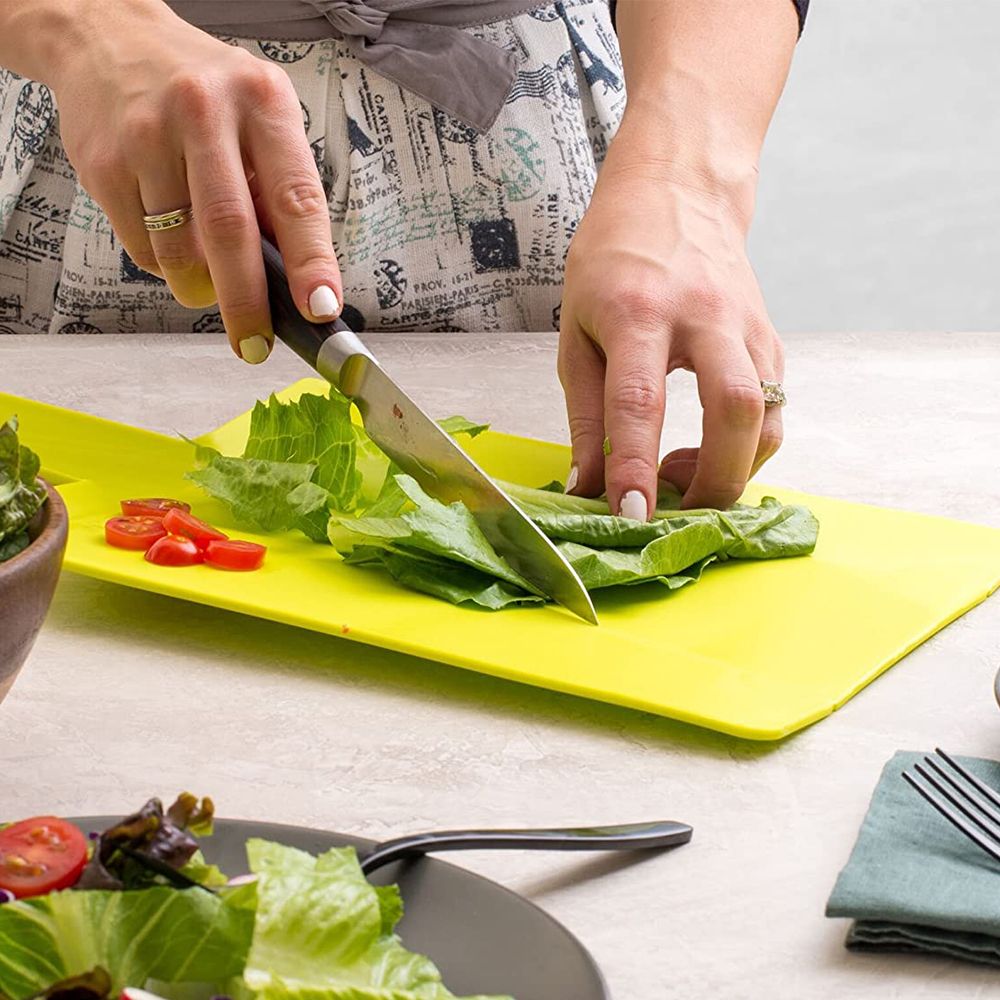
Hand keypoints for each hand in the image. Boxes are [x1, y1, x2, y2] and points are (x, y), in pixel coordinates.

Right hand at [49, 0, 341, 361]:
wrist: (109, 41)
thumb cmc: (206, 96)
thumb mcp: (260, 119)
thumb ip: (279, 191)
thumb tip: (295, 284)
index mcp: (263, 102)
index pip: (295, 197)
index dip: (312, 261)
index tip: (321, 309)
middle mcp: (204, 112)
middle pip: (229, 232)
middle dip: (247, 303)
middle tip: (255, 344)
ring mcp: (147, 137)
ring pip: (179, 251)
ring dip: (199, 287)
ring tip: (208, 281)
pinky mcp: (103, 163)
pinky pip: (141, 248)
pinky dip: (164, 265)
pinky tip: (168, 235)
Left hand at [558, 158, 782, 516]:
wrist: (677, 192)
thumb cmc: (613, 259)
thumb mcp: (576, 332)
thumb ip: (584, 415)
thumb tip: (587, 487)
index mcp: (638, 311)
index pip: (638, 402)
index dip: (634, 466)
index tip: (629, 515)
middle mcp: (703, 316)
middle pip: (735, 408)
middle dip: (715, 480)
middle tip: (676, 512)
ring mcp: (746, 326)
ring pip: (768, 415)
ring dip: (733, 469)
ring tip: (682, 476)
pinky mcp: (770, 339)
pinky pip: (772, 408)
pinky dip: (744, 447)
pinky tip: (705, 450)